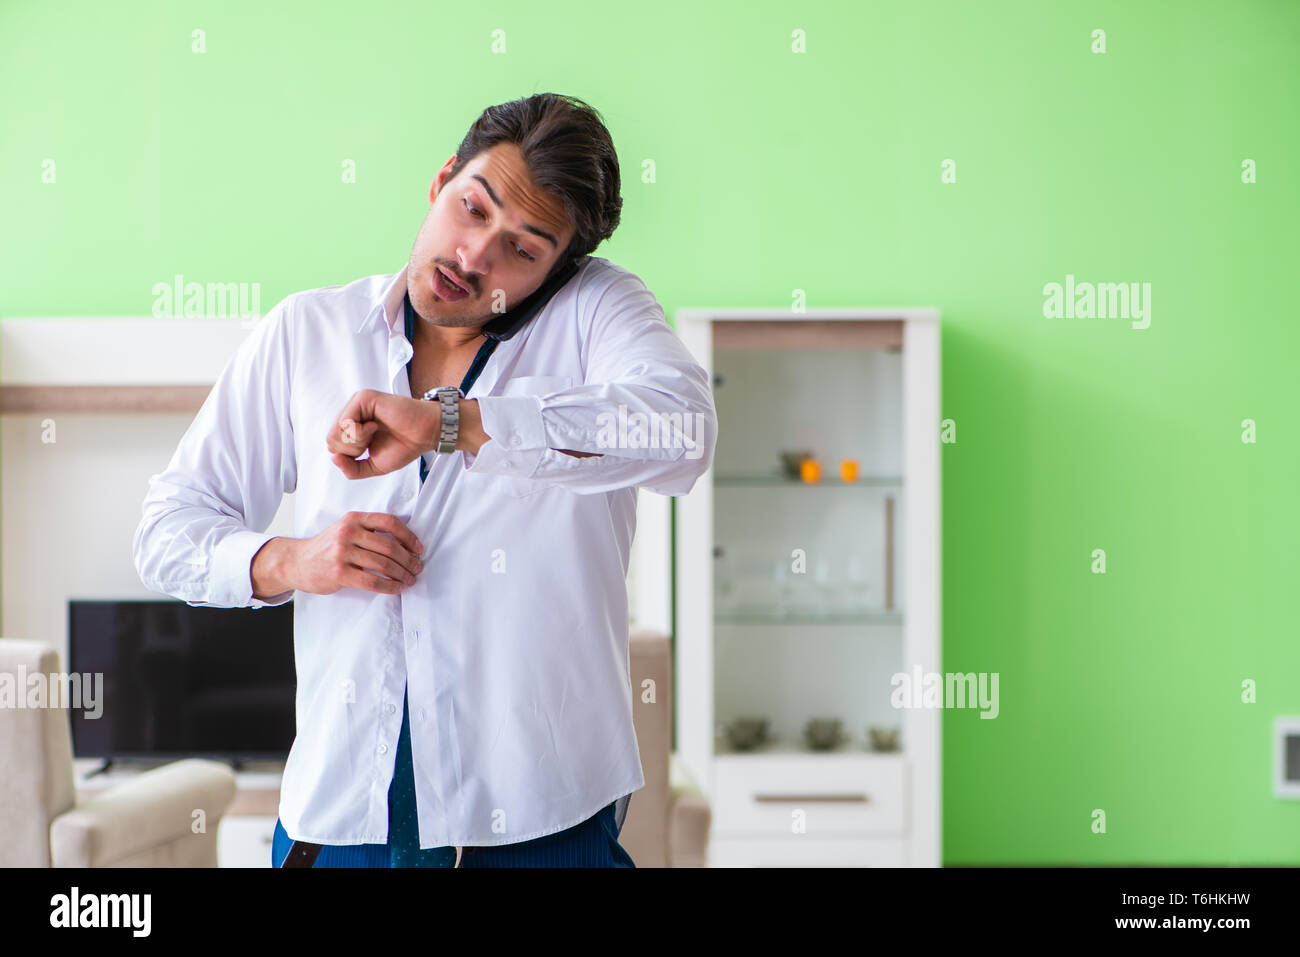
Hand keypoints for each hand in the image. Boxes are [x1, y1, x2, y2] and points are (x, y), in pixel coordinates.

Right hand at [291, 512, 424, 595]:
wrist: (296, 562)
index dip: (409, 536)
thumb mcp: (346, 529)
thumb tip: (405, 545)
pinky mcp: (339, 573)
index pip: (390, 522)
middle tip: (417, 567)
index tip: (418, 548)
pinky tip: (396, 588)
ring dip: (402, 574)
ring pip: (383, 564)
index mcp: (354, 519)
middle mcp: (348, 532)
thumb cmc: (326, 548)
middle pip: (389, 546)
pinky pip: (372, 581)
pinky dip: (389, 586)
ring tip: (410, 580)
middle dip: (408, 559)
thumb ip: (370, 531)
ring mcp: (342, 553)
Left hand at [326, 389, 438, 478]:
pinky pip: (346, 422)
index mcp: (352, 426)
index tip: (370, 449)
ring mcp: (357, 404)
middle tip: (372, 441)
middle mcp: (352, 413)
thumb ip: (351, 469)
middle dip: (352, 450)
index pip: (332, 445)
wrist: (424, 436)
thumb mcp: (372, 466)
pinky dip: (360, 432)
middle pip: (330, 439)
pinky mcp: (363, 398)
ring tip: (375, 433)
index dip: (349, 456)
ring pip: (335, 432)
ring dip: (357, 441)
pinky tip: (375, 426)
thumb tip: (333, 459)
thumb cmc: (404, 446)